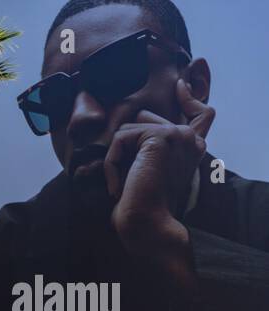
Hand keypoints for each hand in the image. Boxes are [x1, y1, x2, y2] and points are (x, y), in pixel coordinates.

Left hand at [105, 78, 213, 291]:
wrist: (146, 224)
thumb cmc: (141, 207)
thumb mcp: (146, 171)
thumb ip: (148, 147)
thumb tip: (131, 124)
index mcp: (192, 148)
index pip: (200, 114)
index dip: (189, 98)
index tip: (180, 84)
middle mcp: (190, 139)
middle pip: (146, 118)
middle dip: (124, 145)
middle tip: (126, 179)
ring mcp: (178, 135)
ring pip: (128, 130)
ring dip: (115, 159)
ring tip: (123, 185)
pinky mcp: (161, 136)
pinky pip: (120, 139)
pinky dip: (110, 163)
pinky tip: (118, 185)